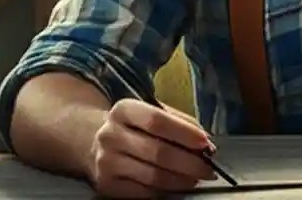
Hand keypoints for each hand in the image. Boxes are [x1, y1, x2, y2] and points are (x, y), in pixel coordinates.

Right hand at [87, 98, 217, 197]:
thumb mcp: (151, 112)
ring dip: (181, 180)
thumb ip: (179, 122)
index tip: (205, 142)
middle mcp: (110, 135)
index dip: (184, 133)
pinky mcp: (106, 185)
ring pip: (153, 176)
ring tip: (196, 178)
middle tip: (208, 168)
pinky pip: (144, 192)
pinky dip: (166, 191)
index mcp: (123, 110)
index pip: (157, 121)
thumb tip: (205, 143)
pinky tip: (177, 186)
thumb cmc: (134, 126)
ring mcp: (106, 162)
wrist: (93, 142)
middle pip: (157, 152)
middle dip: (189, 162)